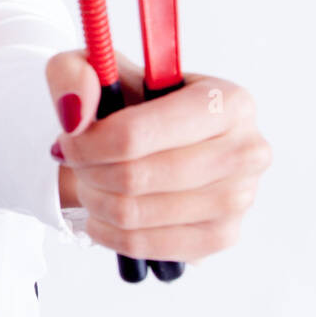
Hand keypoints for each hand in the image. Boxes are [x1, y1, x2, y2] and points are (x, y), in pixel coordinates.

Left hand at [45, 48, 272, 262]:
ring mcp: (240, 198)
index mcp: (226, 100)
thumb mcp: (97, 69)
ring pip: (137, 214)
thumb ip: (73, 74)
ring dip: (96, 202)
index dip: (88, 144)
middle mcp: (246, 150)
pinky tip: (101, 214)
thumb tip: (75, 114)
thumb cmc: (134, 104)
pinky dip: (111, 234)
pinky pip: (149, 246)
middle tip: (75, 163)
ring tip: (89, 183)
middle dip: (89, 172)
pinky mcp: (223, 235)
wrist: (153, 142)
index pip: (136, 134)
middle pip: (136, 177)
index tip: (69, 141)